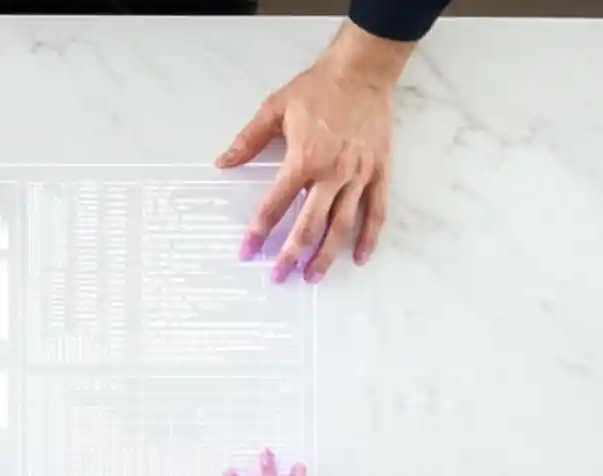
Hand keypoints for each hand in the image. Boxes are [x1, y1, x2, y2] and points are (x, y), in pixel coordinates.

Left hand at [219, 21, 414, 283]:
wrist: (362, 71)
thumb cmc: (317, 89)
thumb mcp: (275, 109)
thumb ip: (248, 140)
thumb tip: (223, 163)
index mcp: (303, 160)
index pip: (275, 206)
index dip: (259, 232)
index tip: (247, 253)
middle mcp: (332, 174)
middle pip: (309, 225)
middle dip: (292, 255)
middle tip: (279, 276)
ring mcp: (359, 176)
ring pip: (342, 225)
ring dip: (326, 255)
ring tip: (312, 276)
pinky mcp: (379, 172)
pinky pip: (376, 211)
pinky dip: (369, 237)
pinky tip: (358, 257)